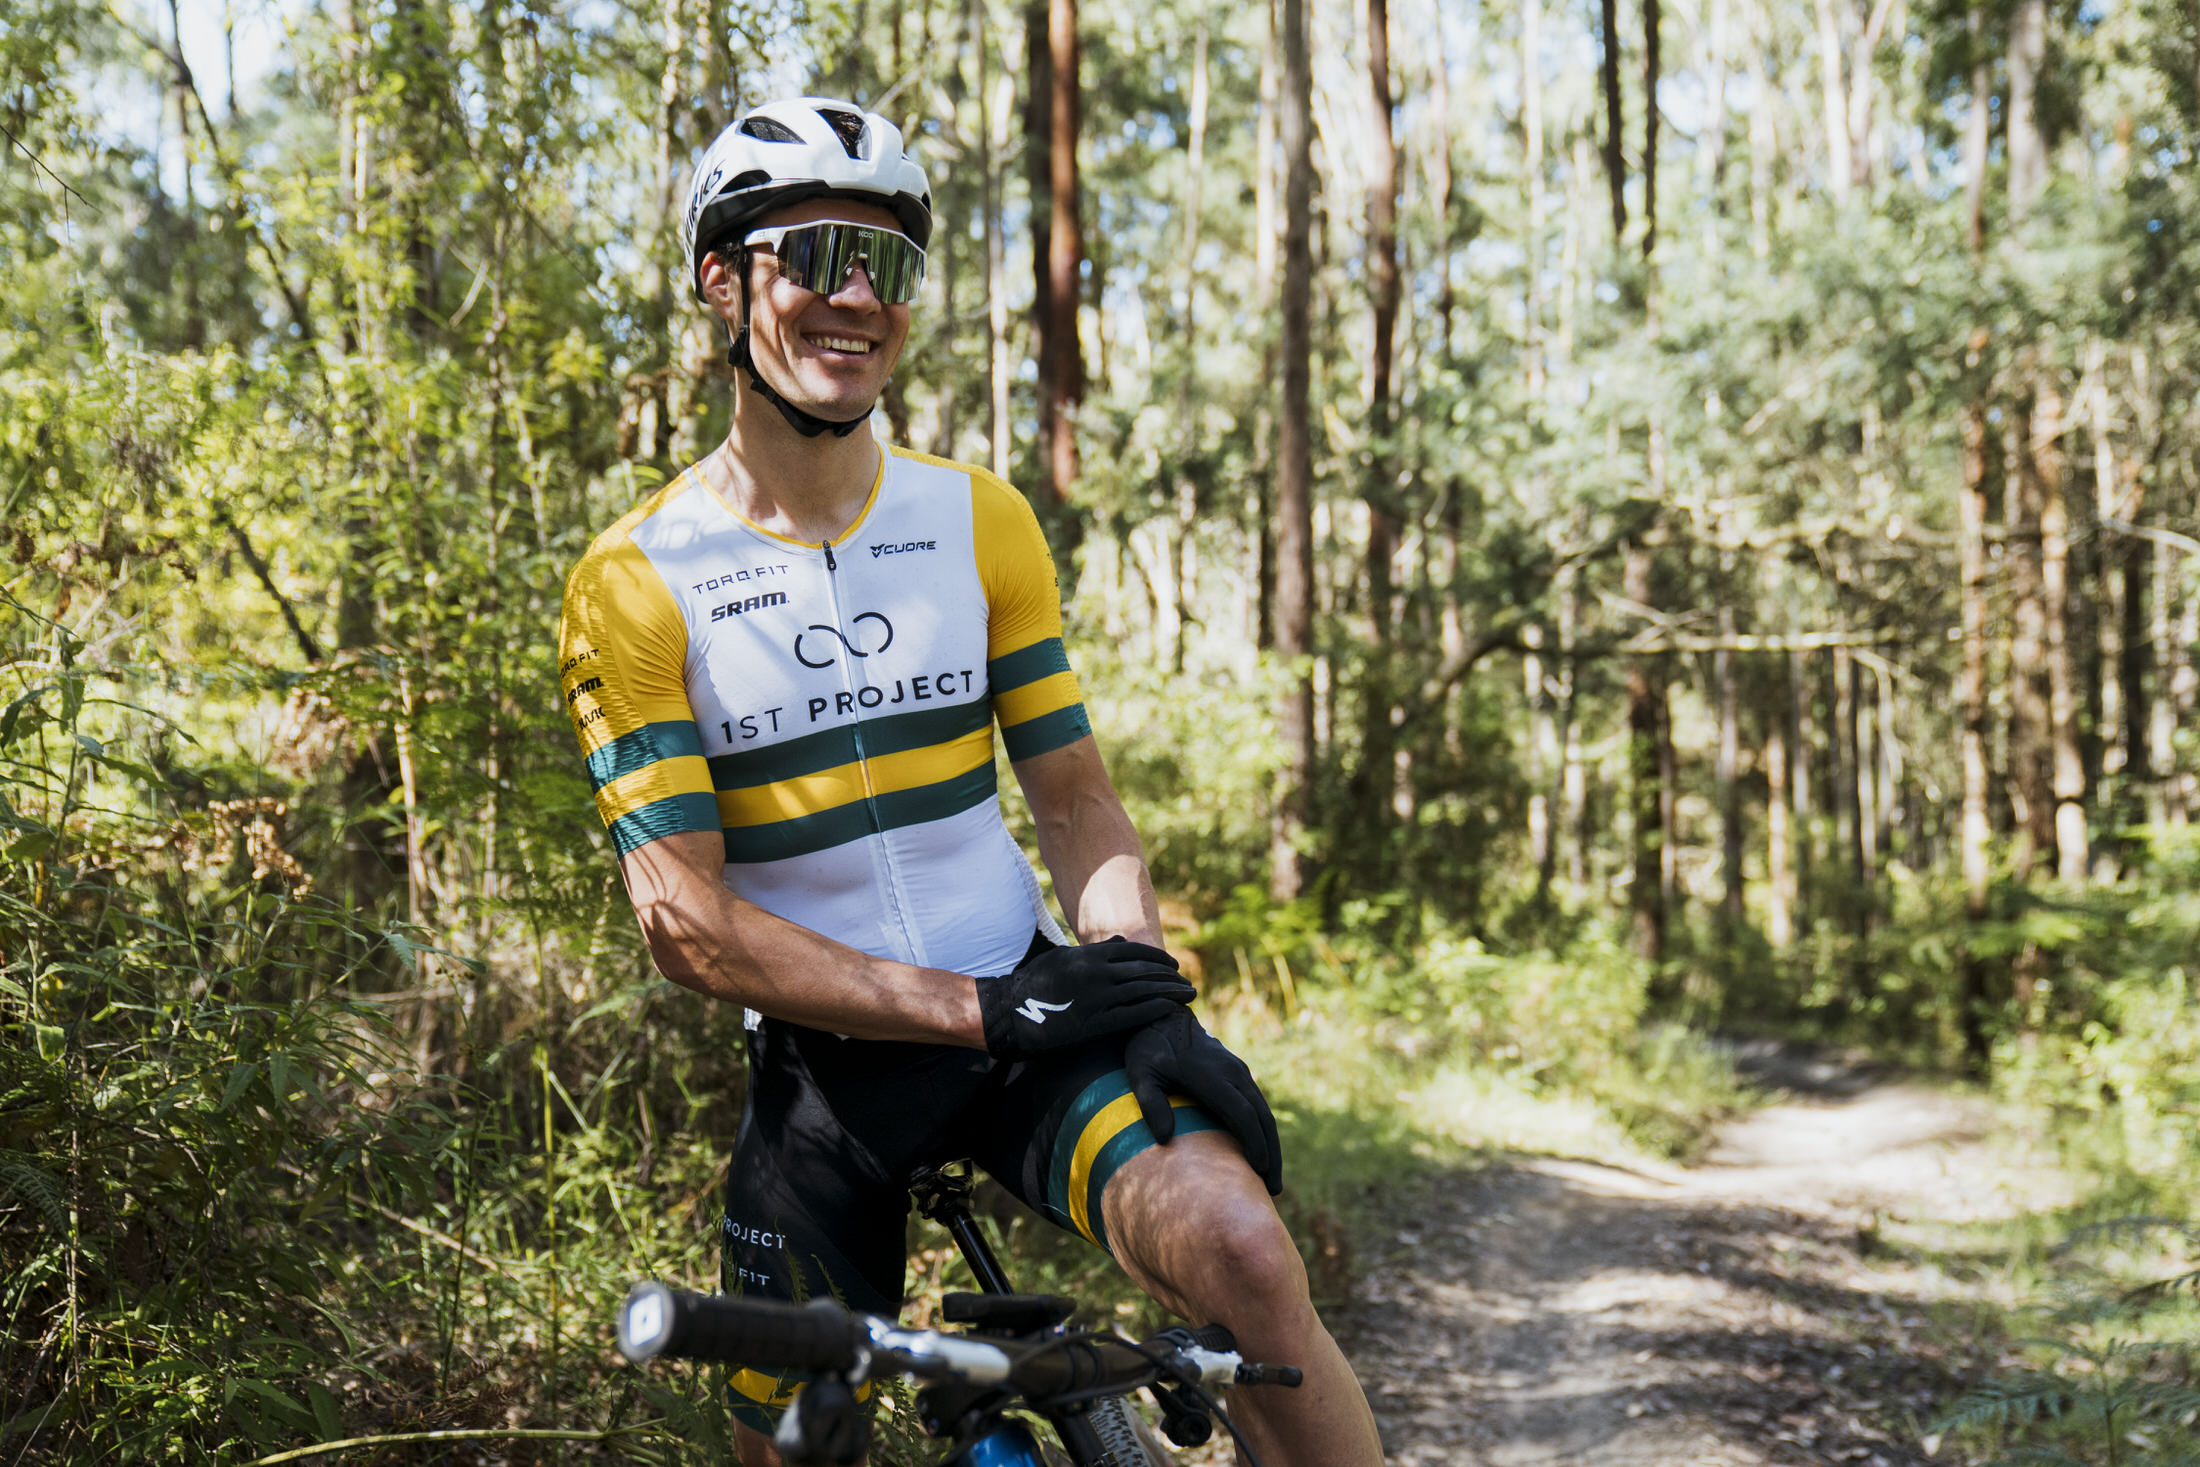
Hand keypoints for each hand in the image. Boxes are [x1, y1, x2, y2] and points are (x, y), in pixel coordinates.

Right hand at [976, 937, 1193, 1058]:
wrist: (1008, 1011)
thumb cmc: (1033, 983)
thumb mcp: (1062, 956)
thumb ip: (1092, 951)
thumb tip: (1120, 942)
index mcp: (1089, 955)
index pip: (1134, 952)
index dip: (1158, 958)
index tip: (1173, 965)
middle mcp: (1097, 972)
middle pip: (1144, 971)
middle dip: (1170, 977)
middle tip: (1187, 983)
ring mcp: (1096, 998)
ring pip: (1143, 991)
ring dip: (1170, 993)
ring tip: (1187, 997)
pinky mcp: (1093, 1023)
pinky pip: (1132, 1015)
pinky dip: (1154, 1010)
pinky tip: (1169, 1010)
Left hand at [1123, 1008, 1282, 1195]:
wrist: (1163, 1015)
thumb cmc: (1148, 1047)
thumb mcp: (1140, 1073)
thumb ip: (1151, 1102)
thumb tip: (1165, 1139)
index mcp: (1212, 1075)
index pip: (1242, 1113)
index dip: (1254, 1143)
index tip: (1259, 1171)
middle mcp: (1233, 1072)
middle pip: (1262, 1117)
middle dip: (1271, 1153)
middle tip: (1273, 1189)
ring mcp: (1238, 1071)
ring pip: (1264, 1112)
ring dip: (1271, 1145)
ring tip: (1272, 1180)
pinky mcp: (1238, 1073)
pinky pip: (1257, 1105)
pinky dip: (1263, 1131)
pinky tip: (1261, 1153)